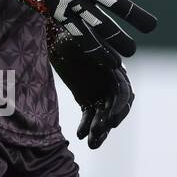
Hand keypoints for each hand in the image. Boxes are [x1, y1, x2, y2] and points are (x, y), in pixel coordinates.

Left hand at [47, 20, 134, 147]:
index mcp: (114, 66)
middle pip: (115, 107)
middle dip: (108, 122)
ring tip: (92, 144)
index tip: (111, 121)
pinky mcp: (87, 96)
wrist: (54, 34)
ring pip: (103, 114)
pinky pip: (90, 115)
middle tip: (99, 135)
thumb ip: (97, 50)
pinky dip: (87, 125)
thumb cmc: (69, 31)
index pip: (123, 91)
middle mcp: (111, 80)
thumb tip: (115, 64)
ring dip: (100, 130)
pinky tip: (80, 135)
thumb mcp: (81, 37)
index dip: (119, 107)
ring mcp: (99, 89)